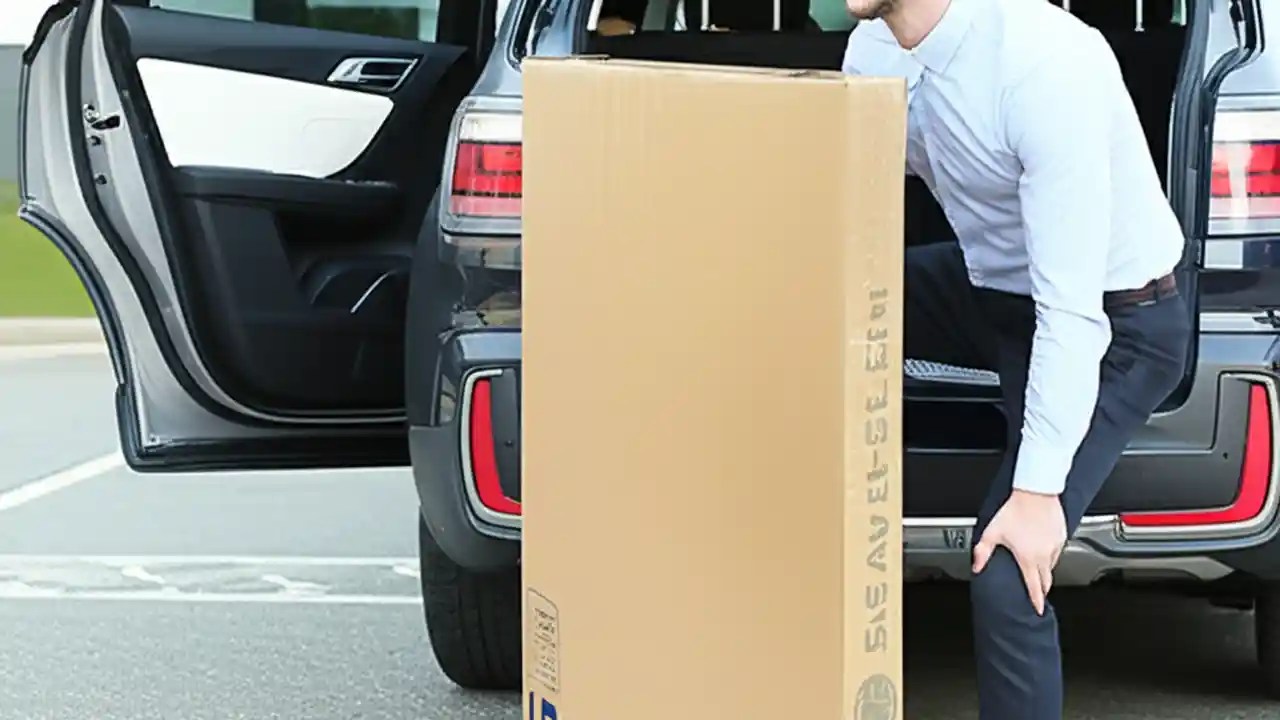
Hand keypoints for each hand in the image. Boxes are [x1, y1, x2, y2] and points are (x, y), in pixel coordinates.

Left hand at [971, 489, 1067, 615]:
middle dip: (1042, 589)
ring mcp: (1056, 546)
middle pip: (1046, 580)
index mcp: (1028, 558)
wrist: (1036, 492)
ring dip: (1045, 570)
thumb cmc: (1015, 510)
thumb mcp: (993, 532)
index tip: (1038, 610)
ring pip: (1052, 566)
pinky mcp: (1062, 537)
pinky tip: (1042, 549)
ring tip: (1036, 569)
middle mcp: (1045, 555)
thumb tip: (976, 567)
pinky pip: (1057, 552)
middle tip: (1037, 593)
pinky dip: (1050, 555)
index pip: (1034, 587)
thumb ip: (983, 551)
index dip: (1036, 601)